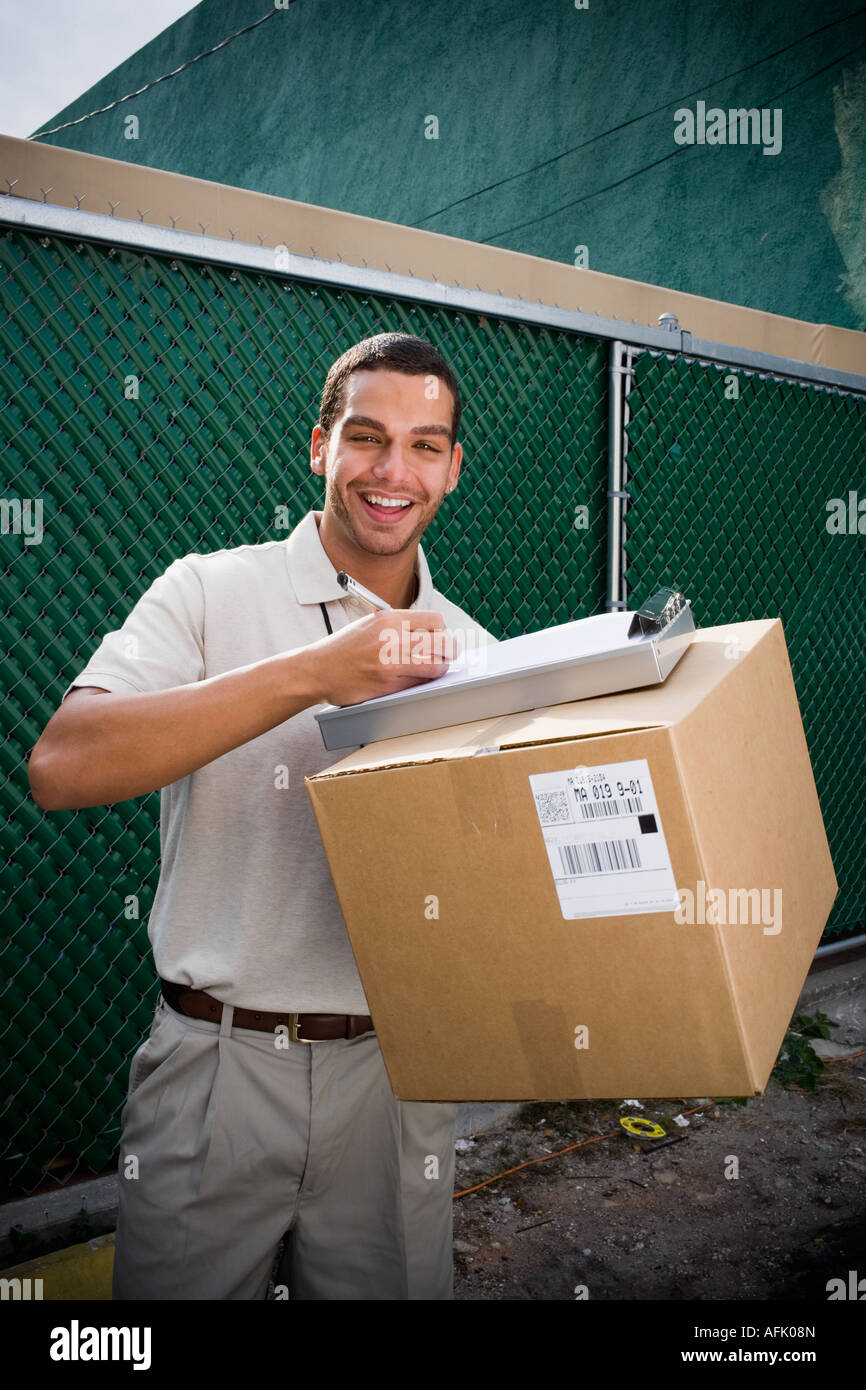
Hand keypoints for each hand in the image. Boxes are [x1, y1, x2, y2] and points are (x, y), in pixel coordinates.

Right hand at [308, 609, 457, 705]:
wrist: (317, 670)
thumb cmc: (344, 647)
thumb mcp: (371, 624)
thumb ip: (399, 625)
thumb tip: (433, 633)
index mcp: (388, 619)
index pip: (434, 621)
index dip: (442, 630)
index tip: (440, 636)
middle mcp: (390, 639)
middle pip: (442, 642)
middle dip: (450, 649)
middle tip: (449, 653)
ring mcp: (389, 663)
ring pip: (435, 665)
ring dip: (441, 667)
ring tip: (436, 666)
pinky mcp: (387, 685)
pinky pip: (418, 683)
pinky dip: (424, 680)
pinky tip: (418, 677)